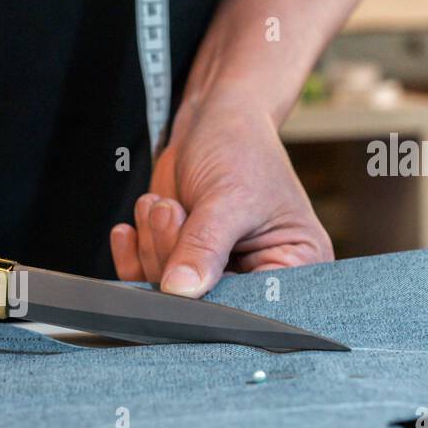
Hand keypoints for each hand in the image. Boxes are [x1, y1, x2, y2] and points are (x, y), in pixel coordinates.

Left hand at [110, 96, 332, 296]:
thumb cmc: (239, 148)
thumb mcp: (227, 197)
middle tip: (168, 212)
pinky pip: (147, 278)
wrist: (211, 120)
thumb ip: (204, 246)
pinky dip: (134, 253)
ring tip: (161, 204)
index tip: (183, 279)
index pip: (253, 307)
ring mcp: (216, 272)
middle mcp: (258, 276)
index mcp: (295, 265)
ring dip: (153, 245)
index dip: (214, 300)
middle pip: (206, 303)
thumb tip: (180, 292)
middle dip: (173, 258)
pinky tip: (131, 226)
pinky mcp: (182, 262)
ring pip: (169, 291)